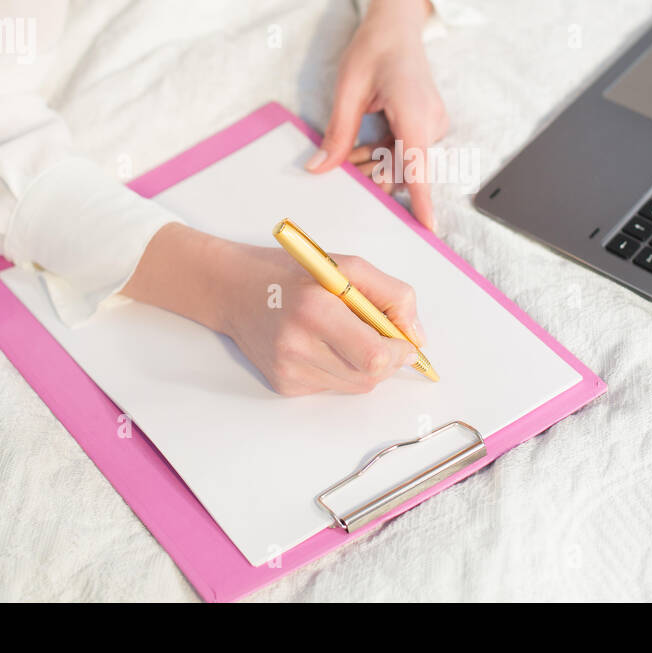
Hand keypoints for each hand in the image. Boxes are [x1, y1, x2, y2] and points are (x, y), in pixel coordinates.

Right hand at [214, 242, 426, 395]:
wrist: (234, 290)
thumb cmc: (294, 274)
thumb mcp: (347, 266)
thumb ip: (392, 296)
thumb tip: (417, 338)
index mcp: (315, 311)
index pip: (375, 356)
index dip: (399, 352)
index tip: (403, 340)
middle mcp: (298, 346)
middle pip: (369, 377)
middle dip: (387, 359)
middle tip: (379, 334)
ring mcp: (288, 371)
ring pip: (356, 386)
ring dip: (365, 365)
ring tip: (346, 334)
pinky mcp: (284, 386)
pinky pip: (333, 387)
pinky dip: (340, 369)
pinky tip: (322, 345)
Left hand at [306, 0, 447, 232]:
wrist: (396, 25)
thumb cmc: (374, 49)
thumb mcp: (347, 89)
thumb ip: (337, 133)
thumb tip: (319, 168)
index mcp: (413, 110)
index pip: (418, 164)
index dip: (423, 199)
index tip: (429, 227)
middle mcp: (430, 121)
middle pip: (404, 167)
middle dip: (373, 172)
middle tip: (343, 163)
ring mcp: (433, 124)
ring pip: (403, 161)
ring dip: (375, 163)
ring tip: (350, 150)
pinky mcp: (428, 125)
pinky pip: (406, 151)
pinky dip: (383, 153)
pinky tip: (363, 145)